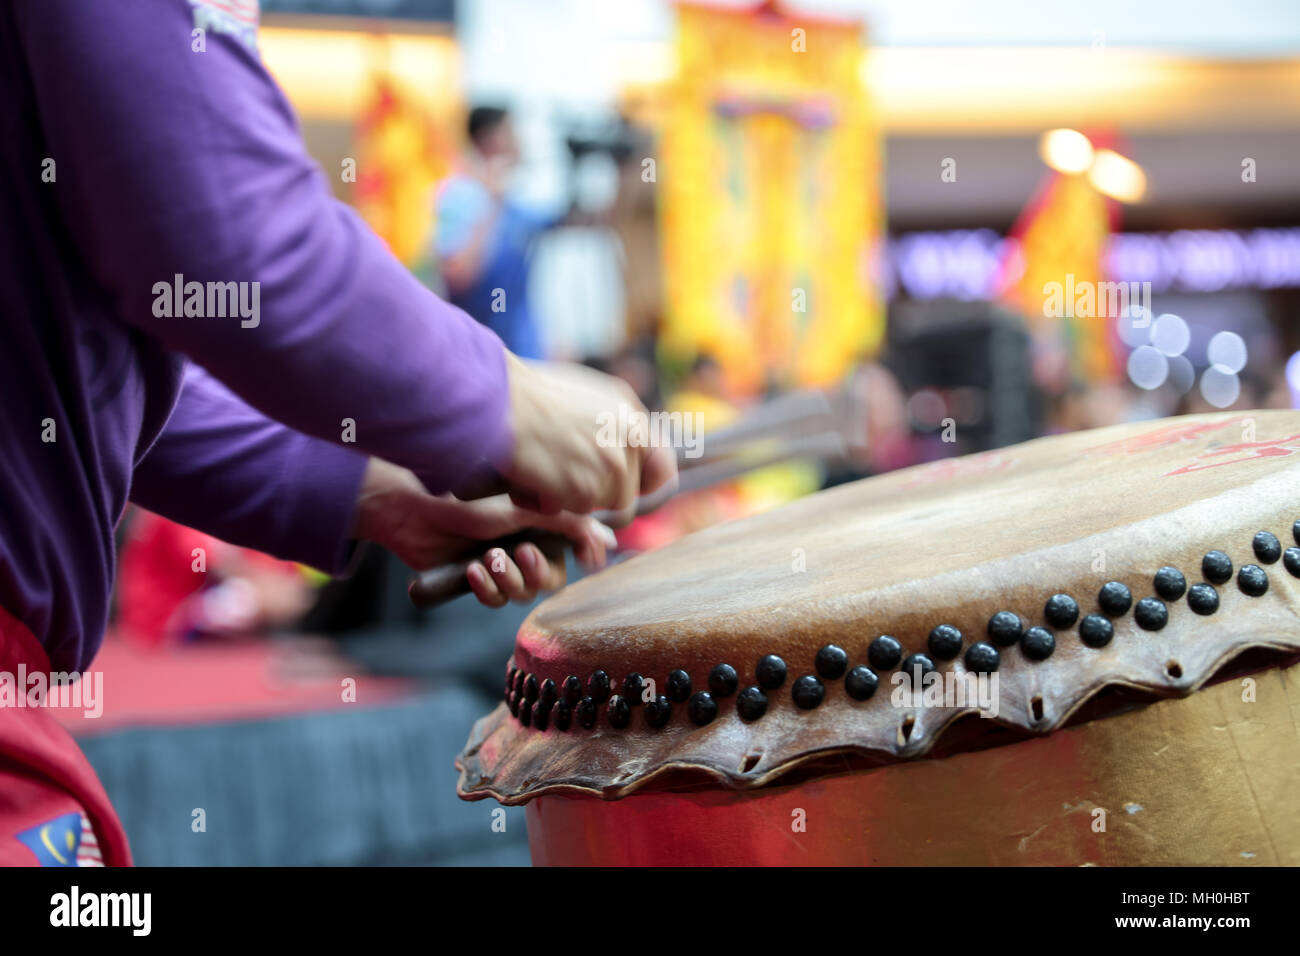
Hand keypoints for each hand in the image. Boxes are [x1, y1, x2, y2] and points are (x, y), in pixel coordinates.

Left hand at [352, 458, 611, 606]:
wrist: (413, 510)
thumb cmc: (470, 497)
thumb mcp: (530, 506)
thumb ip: (572, 525)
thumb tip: (610, 543)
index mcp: (541, 520)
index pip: (575, 548)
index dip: (580, 556)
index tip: (585, 561)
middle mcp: (523, 541)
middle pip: (551, 579)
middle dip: (536, 571)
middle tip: (520, 552)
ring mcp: (499, 562)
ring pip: (522, 593)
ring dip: (507, 580)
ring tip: (488, 559)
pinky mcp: (474, 579)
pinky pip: (494, 599)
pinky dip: (485, 588)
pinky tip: (472, 570)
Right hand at [501, 353, 677, 516]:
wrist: (498, 399)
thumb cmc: (524, 393)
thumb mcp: (581, 396)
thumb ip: (607, 424)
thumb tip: (617, 454)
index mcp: (631, 413)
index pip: (661, 467)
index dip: (643, 485)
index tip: (625, 492)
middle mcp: (630, 438)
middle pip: (625, 495)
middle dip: (595, 495)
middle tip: (562, 479)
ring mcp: (612, 466)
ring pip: (598, 506)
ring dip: (570, 499)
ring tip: (541, 474)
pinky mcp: (589, 490)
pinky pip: (573, 513)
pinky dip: (549, 504)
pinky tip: (530, 481)